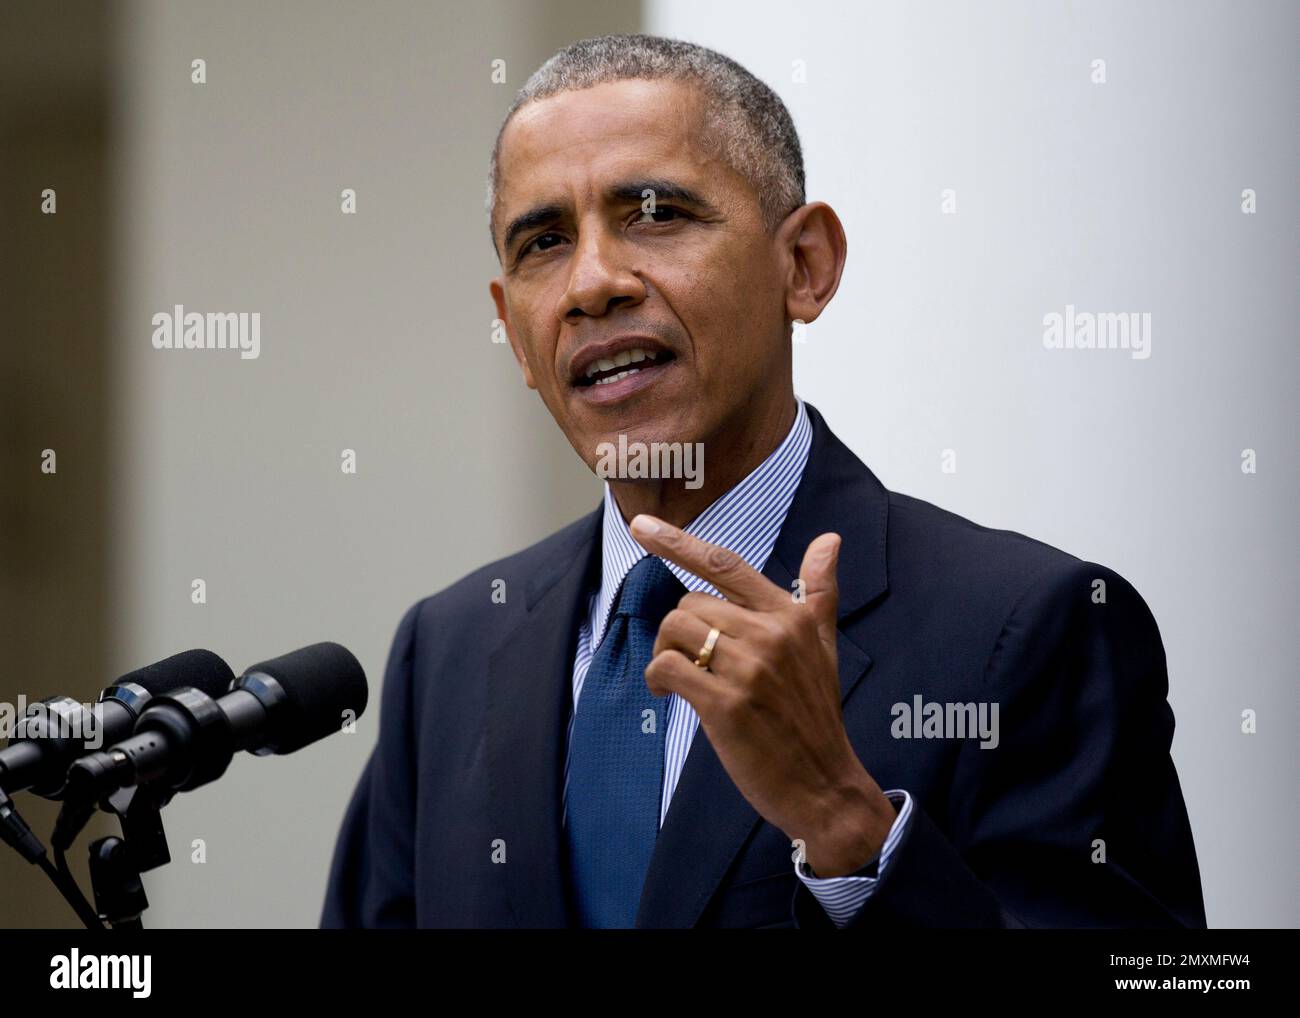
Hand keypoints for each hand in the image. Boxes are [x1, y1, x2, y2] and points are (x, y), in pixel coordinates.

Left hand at [630, 514, 896, 875]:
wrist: (823, 784)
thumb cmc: (814, 715)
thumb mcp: (824, 647)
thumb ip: (819, 591)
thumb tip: (830, 539)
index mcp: (790, 615)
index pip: (726, 565)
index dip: (678, 542)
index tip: (641, 525)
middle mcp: (771, 634)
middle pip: (690, 603)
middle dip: (679, 631)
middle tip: (688, 661)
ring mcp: (749, 668)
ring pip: (675, 629)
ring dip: (665, 652)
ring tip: (679, 679)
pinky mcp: (726, 703)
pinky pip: (668, 666)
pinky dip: (657, 678)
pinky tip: (666, 692)